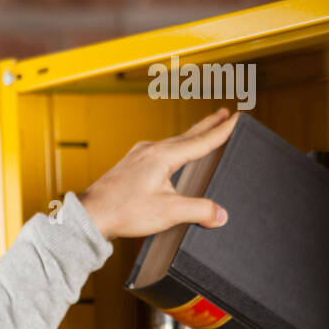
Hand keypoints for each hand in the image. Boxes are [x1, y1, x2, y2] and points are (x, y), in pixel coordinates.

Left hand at [77, 107, 240, 241]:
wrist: (91, 215)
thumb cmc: (124, 211)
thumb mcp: (168, 212)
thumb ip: (198, 211)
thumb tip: (220, 215)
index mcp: (164, 156)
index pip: (202, 141)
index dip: (222, 130)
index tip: (237, 118)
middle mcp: (151, 150)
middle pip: (187, 135)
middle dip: (208, 125)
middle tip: (224, 113)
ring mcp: (138, 156)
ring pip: (172, 142)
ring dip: (189, 136)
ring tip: (201, 132)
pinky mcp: (129, 166)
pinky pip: (158, 151)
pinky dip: (172, 148)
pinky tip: (169, 155)